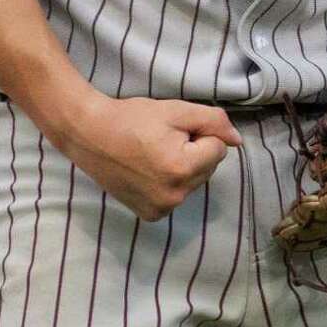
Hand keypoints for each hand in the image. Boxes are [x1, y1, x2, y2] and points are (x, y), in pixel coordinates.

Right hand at [56, 95, 242, 220]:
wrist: (89, 134)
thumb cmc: (132, 118)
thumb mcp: (177, 111)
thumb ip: (214, 122)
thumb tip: (238, 141)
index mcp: (182, 169)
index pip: (219, 148)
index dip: (200, 134)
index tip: (172, 130)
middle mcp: (174, 196)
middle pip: (208, 168)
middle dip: (194, 151)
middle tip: (162, 140)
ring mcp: (160, 209)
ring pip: (195, 181)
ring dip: (184, 167)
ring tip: (153, 154)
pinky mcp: (150, 215)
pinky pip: (178, 194)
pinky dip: (170, 182)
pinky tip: (148, 170)